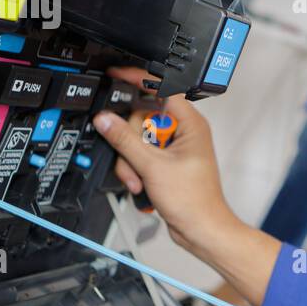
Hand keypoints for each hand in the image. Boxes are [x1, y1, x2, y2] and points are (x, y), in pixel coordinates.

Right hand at [93, 67, 237, 261]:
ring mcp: (173, 148)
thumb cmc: (194, 201)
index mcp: (190, 123)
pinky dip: (136, 171)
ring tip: (140, 181)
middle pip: (141, 118)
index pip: (161, 89)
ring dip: (132, 163)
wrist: (201, 230)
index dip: (138, 81)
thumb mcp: (152, 167)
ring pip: (137, 140)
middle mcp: (183, 132)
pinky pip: (140, 156)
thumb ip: (125, 140)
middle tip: (135, 162)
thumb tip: (105, 119)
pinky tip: (142, 186)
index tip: (116, 75)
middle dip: (131, 144)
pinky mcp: (165, 163)